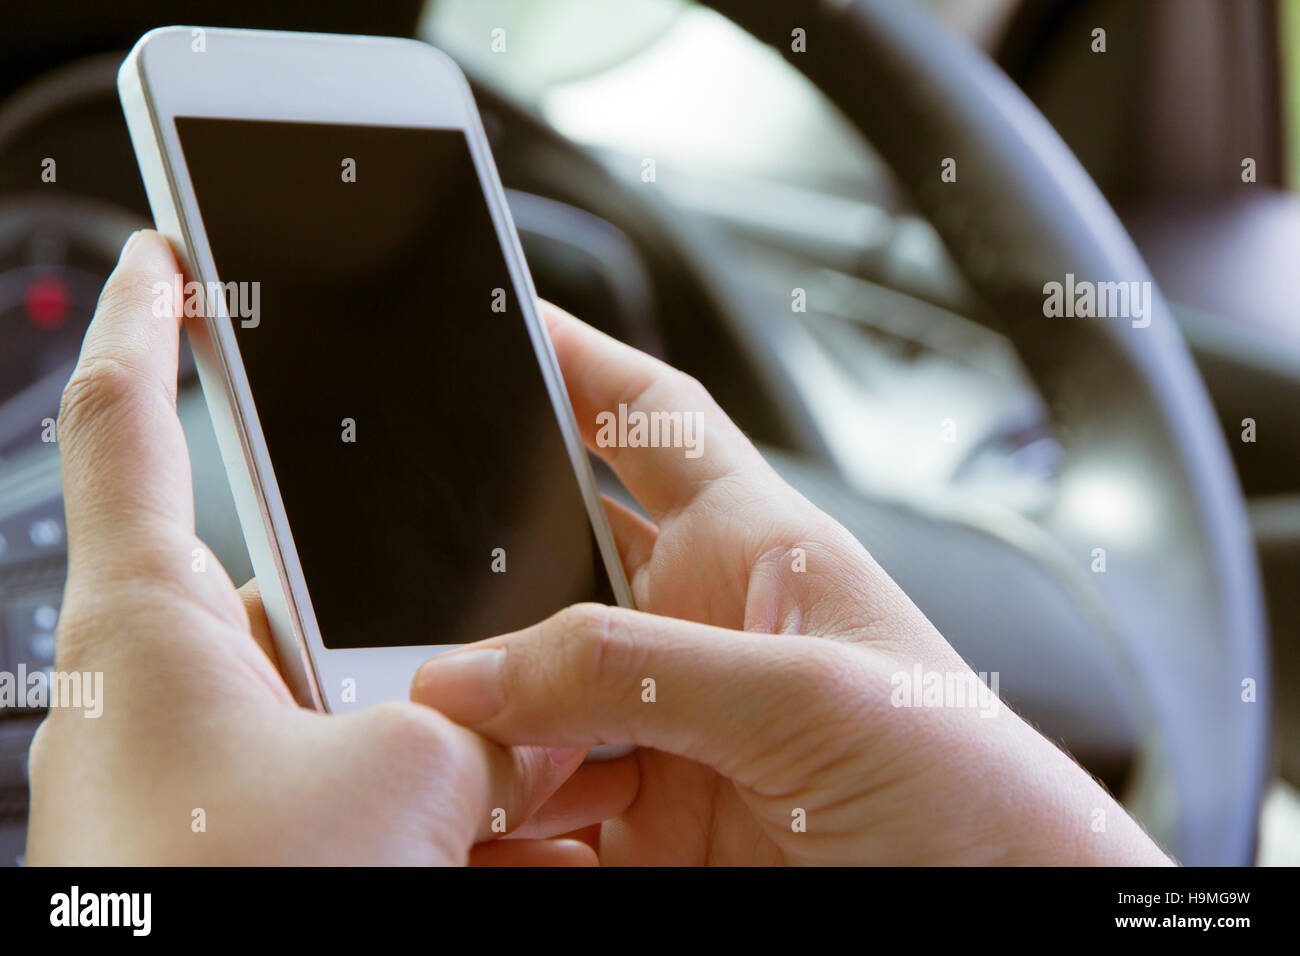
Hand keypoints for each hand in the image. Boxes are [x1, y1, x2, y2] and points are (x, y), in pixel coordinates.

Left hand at [25, 231, 631, 864]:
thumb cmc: (242, 909)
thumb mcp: (410, 785)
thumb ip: (486, 722)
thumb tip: (541, 719)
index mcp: (154, 628)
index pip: (129, 420)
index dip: (149, 319)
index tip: (165, 253)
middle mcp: (167, 689)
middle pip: (285, 578)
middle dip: (387, 592)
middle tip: (472, 609)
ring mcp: (202, 771)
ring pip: (332, 696)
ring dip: (420, 720)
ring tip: (493, 760)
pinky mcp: (240, 836)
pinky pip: (336, 775)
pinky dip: (407, 789)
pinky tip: (478, 824)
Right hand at [412, 303, 1172, 865]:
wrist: (1002, 924)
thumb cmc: (975, 792)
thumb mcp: (813, 697)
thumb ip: (641, 669)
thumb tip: (476, 675)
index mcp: (758, 550)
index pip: (651, 421)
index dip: (578, 357)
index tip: (494, 313)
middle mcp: (700, 633)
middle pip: (554, 571)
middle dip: (474, 575)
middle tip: (391, 583)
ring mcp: (667, 736)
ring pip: (527, 704)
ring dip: (477, 721)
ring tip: (435, 738)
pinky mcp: (650, 832)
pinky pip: (536, 814)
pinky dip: (492, 822)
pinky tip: (463, 824)